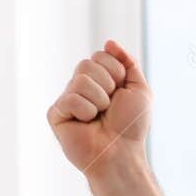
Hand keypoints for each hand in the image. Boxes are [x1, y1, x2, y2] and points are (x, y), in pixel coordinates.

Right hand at [46, 39, 151, 177]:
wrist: (121, 153)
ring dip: (99, 100)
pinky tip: (86, 124)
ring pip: (80, 80)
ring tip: (99, 117)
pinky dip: (85, 112)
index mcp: (99, 79)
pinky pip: (71, 98)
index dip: (116, 72)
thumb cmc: (131, 126)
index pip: (100, 56)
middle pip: (87, 64)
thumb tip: (109, 42)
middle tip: (109, 107)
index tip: (121, 92)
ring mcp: (67, 98)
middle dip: (107, 85)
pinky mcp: (56, 113)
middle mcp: (80, 86)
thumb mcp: (139, 90)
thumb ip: (128, 63)